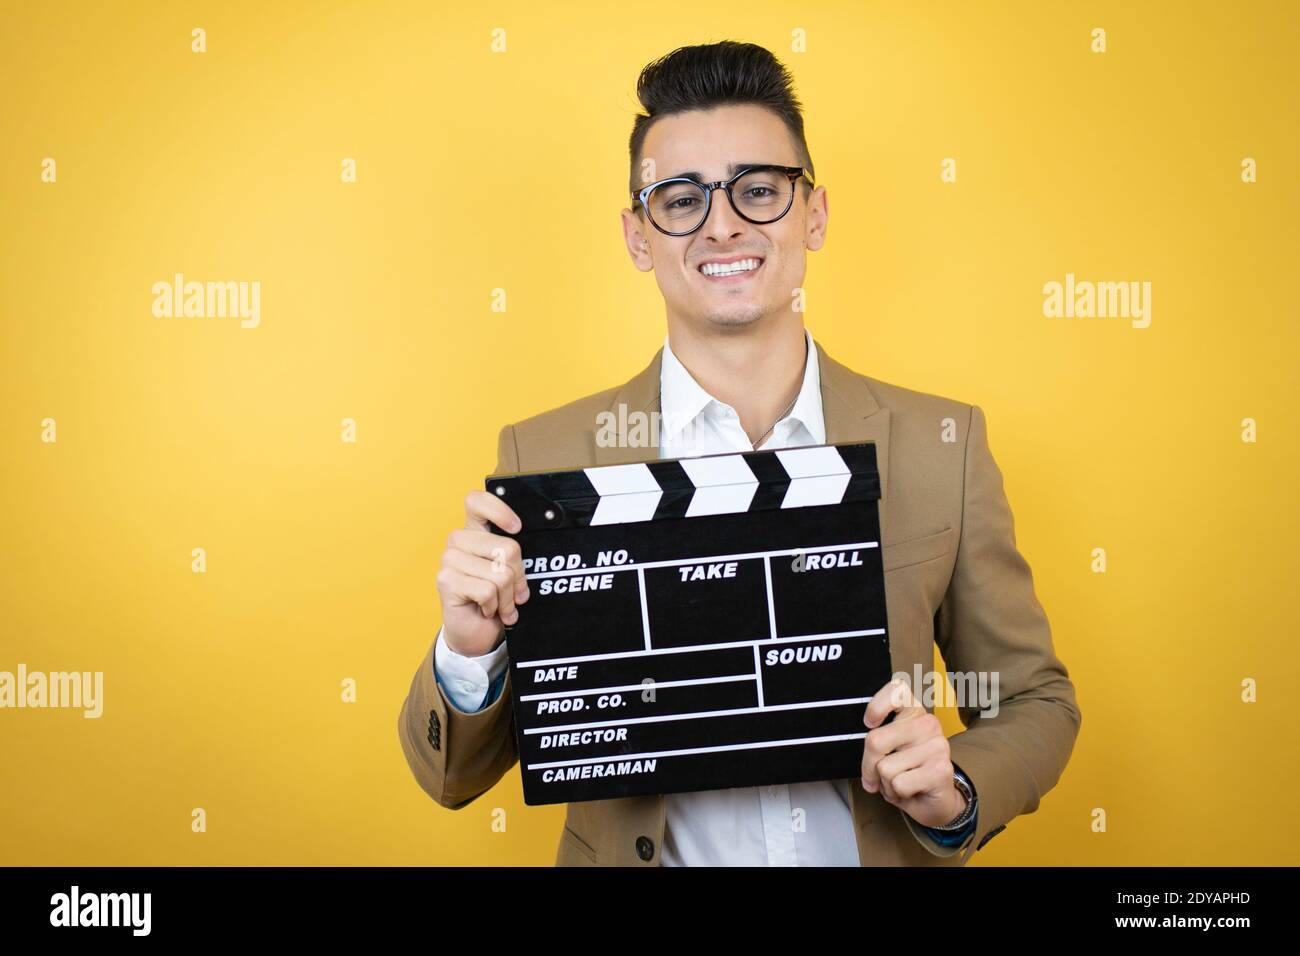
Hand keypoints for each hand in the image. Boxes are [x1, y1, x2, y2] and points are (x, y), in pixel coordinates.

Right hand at [436, 490, 529, 656]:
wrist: (475, 632)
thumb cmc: (494, 599)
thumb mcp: (509, 573)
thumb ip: (514, 558)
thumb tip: (529, 558)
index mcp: (474, 531)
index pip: (477, 501)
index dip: (500, 510)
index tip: (517, 528)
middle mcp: (458, 541)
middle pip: (507, 548)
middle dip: (518, 577)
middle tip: (515, 594)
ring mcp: (449, 560)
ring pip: (500, 574)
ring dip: (507, 597)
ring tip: (500, 605)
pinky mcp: (446, 581)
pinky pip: (487, 591)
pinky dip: (494, 606)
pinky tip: (487, 609)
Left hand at [860, 678, 965, 828]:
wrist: (935, 801)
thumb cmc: (907, 772)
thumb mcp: (888, 749)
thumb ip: (877, 739)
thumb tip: (868, 748)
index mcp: (914, 712)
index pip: (895, 690)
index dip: (875, 707)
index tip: (871, 723)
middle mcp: (928, 723)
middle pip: (875, 740)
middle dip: (868, 765)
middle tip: (876, 774)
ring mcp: (937, 745)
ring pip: (885, 767)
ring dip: (885, 783)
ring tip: (900, 782)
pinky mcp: (940, 769)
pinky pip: (898, 784)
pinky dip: (897, 794)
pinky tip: (911, 791)